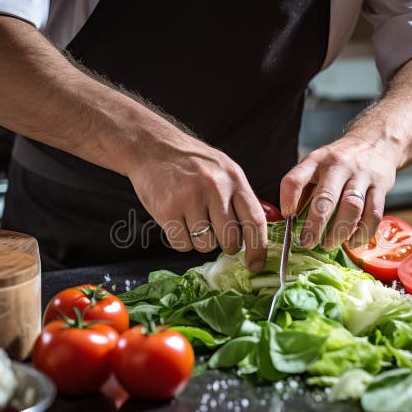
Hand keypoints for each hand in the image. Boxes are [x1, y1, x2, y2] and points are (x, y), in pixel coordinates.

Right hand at [129, 130, 267, 270]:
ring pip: (206, 245)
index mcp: (234, 179)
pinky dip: (181, 240)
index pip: (255, 221)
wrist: (152, 146)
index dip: (259, 248)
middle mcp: (215, 188)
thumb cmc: (191, 161)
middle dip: (225, 245)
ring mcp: (191, 199)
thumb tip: (254, 235)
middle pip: (230, 240)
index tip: (255, 265)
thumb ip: (239, 198)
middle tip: (216, 233)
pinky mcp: (168, 210)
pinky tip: (177, 220)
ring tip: (191, 218)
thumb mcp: (224, 170)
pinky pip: (183, 245)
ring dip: (200, 240)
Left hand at [280, 133, 396, 250]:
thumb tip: (288, 220)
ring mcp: (362, 176)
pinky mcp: (381, 187)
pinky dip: (363, 233)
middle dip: (315, 225)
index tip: (287, 218)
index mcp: (316, 161)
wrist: (376, 141)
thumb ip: (303, 189)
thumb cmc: (339, 161)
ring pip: (352, 207)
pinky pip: (374, 214)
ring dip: (339, 231)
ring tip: (328, 244)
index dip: (288, 201)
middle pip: (326, 198)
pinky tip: (352, 242)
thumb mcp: (316, 165)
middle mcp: (338, 166)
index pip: (295, 179)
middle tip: (307, 243)